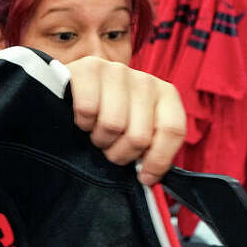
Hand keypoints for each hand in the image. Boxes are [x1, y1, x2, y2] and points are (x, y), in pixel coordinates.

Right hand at [63, 56, 185, 186]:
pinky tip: (85, 118)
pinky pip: (88, 109)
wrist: (74, 88)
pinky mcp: (89, 68)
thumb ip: (151, 148)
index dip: (158, 160)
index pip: (173, 130)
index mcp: (165, 94)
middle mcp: (145, 80)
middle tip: (111, 149)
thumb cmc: (110, 114)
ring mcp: (117, 71)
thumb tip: (150, 177)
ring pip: (113, 125)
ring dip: (100, 139)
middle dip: (121, 153)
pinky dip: (83, 122)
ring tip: (97, 133)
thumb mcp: (137, 128)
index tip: (144, 177)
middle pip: (139, 136)